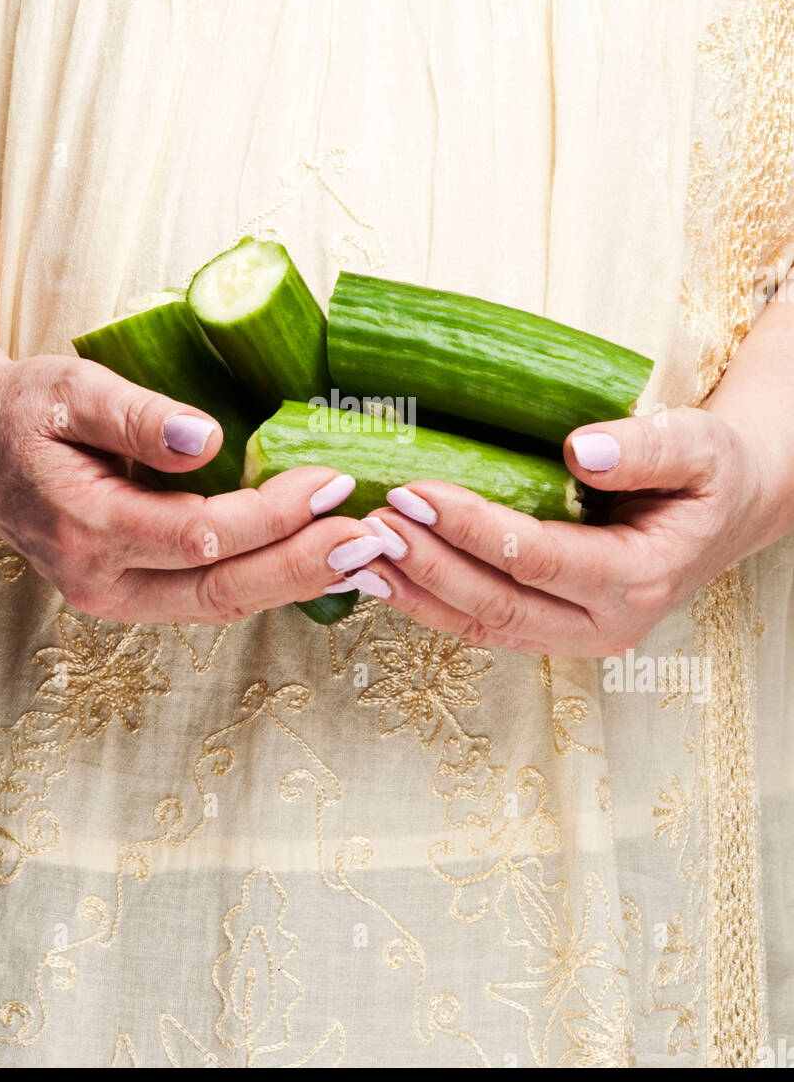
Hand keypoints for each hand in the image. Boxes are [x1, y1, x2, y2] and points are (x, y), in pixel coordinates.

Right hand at [0, 354, 383, 622]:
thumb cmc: (21, 413)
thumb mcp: (66, 390)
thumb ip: (133, 414)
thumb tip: (205, 439)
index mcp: (84, 527)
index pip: (199, 536)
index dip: (271, 514)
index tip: (330, 481)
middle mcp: (103, 581)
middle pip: (221, 592)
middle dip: (304, 566)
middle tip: (372, 539)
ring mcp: (119, 596)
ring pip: (222, 606)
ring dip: (297, 582)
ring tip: (364, 556)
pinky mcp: (137, 592)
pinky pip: (211, 597)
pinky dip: (270, 580)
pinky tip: (319, 559)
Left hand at [350, 407, 782, 656]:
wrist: (724, 513)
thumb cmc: (710, 475)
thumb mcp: (699, 446)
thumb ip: (648, 448)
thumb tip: (580, 449)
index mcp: (639, 578)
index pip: (538, 558)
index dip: (472, 528)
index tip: (416, 492)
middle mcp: (605, 624)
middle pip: (499, 605)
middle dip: (428, 564)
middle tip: (372, 523)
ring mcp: (575, 635)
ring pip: (482, 626)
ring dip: (416, 592)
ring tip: (358, 552)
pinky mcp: (551, 629)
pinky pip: (483, 624)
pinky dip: (429, 602)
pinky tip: (384, 575)